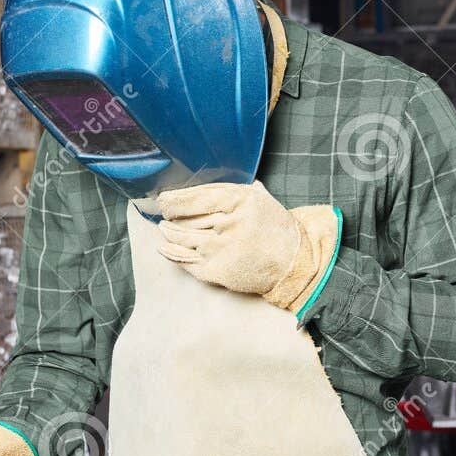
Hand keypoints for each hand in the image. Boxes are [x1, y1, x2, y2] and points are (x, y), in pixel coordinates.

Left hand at [154, 181, 338, 311]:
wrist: (293, 262)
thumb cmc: (274, 229)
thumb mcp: (260, 200)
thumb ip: (234, 191)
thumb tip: (204, 186)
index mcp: (241, 200)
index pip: (198, 197)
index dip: (176, 199)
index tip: (164, 199)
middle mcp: (231, 223)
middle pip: (188, 217)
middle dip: (171, 214)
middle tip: (162, 212)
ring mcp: (223, 248)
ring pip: (183, 237)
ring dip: (169, 232)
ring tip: (163, 228)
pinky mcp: (218, 270)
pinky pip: (186, 260)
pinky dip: (172, 253)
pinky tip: (165, 247)